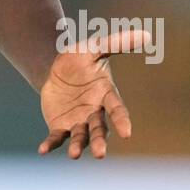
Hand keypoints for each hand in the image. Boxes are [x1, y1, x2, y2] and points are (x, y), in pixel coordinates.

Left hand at [37, 29, 148, 158]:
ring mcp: (78, 122)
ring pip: (80, 137)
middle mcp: (94, 112)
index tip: (127, 133)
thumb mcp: (94, 47)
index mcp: (106, 94)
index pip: (116, 109)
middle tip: (100, 154)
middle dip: (100, 141)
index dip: (122, 120)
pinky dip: (51, 144)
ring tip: (74, 155)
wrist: (53, 68)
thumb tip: (147, 35)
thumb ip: (117, 43)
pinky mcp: (60, 127)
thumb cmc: (78, 57)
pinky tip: (42, 150)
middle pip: (99, 129)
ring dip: (77, 146)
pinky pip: (56, 137)